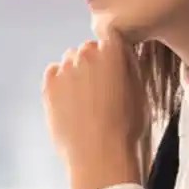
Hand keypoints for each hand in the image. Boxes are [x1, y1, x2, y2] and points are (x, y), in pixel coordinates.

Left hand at [42, 28, 146, 188]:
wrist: (98, 153)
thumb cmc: (125, 127)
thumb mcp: (139, 92)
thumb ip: (129, 67)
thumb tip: (122, 56)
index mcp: (113, 52)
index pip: (111, 35)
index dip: (112, 49)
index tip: (113, 62)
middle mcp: (87, 54)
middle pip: (88, 48)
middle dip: (93, 62)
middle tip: (99, 87)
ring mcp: (66, 68)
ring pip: (69, 60)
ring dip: (75, 72)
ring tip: (83, 99)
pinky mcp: (49, 84)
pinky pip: (52, 72)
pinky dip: (58, 81)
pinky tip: (69, 100)